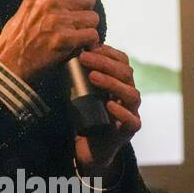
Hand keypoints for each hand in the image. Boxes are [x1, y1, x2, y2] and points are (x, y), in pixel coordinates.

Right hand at [0, 0, 99, 82]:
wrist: (8, 62)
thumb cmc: (18, 37)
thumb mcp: (28, 6)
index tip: (76, 4)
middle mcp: (49, 1)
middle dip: (85, 12)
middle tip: (75, 24)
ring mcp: (57, 19)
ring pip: (93, 18)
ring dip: (87, 29)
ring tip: (75, 36)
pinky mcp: (64, 39)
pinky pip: (92, 35)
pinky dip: (89, 43)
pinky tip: (79, 46)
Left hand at [73, 44, 141, 173]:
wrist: (87, 146)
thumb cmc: (84, 114)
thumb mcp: (79, 91)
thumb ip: (76, 73)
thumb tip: (62, 49)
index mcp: (119, 82)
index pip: (121, 61)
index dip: (107, 52)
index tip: (88, 47)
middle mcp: (128, 95)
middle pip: (126, 73)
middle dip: (105, 63)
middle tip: (84, 58)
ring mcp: (131, 113)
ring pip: (131, 94)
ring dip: (112, 82)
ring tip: (93, 77)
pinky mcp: (129, 131)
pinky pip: (131, 120)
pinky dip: (121, 112)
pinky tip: (109, 104)